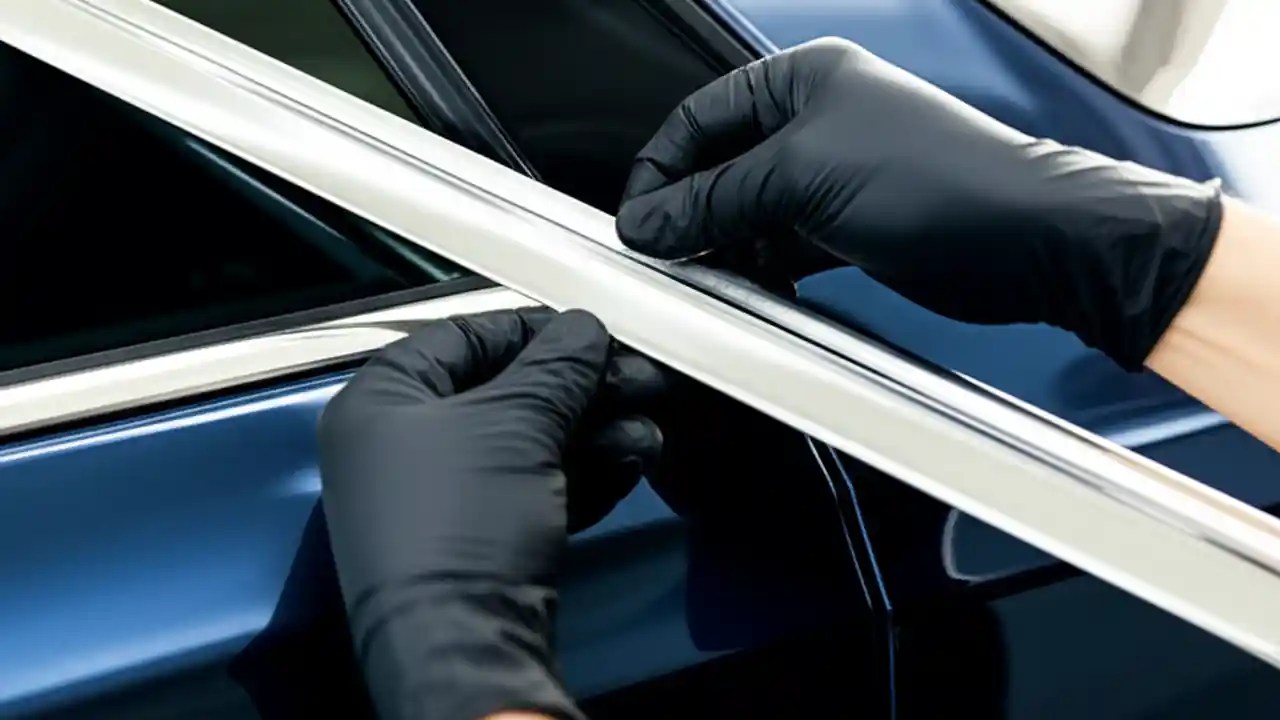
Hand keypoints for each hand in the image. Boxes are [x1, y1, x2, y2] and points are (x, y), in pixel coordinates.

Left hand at [318, 308, 663, 719]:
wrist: (465, 644)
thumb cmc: (460, 525)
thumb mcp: (516, 425)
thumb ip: (556, 368)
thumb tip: (584, 332)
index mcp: (380, 403)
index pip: (458, 338)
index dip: (530, 329)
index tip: (585, 330)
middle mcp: (402, 448)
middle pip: (503, 392)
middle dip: (578, 386)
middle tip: (634, 377)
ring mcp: (442, 499)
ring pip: (528, 442)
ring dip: (593, 430)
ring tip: (644, 427)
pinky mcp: (479, 541)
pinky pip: (534, 488)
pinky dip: (582, 473)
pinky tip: (630, 462)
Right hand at [616, 37, 1222, 369]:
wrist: (1024, 242)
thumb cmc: (940, 180)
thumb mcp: (802, 178)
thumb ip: (715, 200)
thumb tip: (650, 220)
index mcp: (804, 79)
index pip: (699, 116)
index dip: (659, 168)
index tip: (634, 218)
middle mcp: (817, 121)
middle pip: (720, 166)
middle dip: (688, 210)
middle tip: (661, 253)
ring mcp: (833, 176)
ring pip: (749, 210)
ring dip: (723, 244)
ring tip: (702, 275)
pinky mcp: (849, 227)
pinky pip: (782, 245)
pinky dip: (759, 266)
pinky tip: (746, 286)